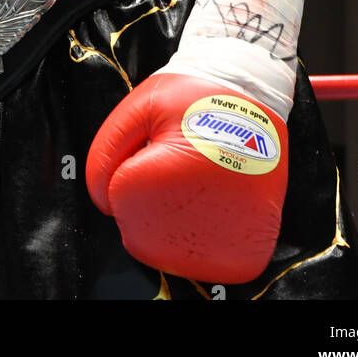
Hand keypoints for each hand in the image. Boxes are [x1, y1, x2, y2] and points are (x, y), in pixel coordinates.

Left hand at [85, 0, 304, 283]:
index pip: (119, 200)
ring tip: (197, 181)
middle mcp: (197, 218)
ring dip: (174, 223)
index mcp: (163, 181)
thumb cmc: (194, 96)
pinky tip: (212, 207)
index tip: (157, 144)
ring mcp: (227, 239)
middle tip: (178, 162)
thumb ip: (104, 154)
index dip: (132, 167)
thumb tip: (103, 203)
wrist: (254, 91)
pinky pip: (207, 265)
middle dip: (149, 199)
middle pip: (140, 234)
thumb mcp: (137, 109)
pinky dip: (203, 244)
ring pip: (170, 254)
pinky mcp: (249, 251)